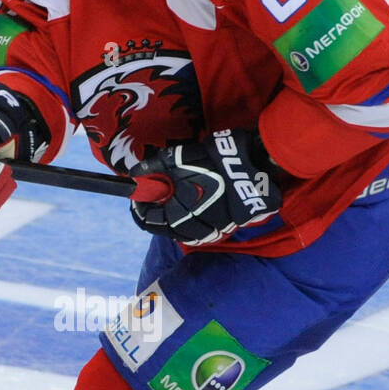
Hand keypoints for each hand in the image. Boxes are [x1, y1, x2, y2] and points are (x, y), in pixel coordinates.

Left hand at [129, 128, 281, 244]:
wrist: (255, 165)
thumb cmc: (212, 162)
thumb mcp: (177, 159)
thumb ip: (153, 168)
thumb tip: (133, 175)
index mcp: (179, 215)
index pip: (148, 221)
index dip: (139, 208)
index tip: (137, 196)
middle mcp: (195, 229)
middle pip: (166, 228)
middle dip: (157, 212)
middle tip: (157, 194)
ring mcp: (213, 231)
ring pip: (184, 231)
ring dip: (174, 218)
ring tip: (175, 200)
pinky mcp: (226, 227)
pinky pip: (202, 230)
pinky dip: (192, 220)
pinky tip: (193, 206)